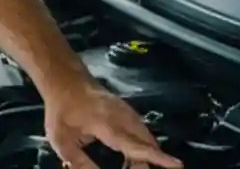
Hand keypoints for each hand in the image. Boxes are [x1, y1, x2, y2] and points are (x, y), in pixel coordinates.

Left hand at [43, 81, 182, 168]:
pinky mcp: (129, 114)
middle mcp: (124, 118)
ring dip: (145, 157)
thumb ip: (80, 162)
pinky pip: (143, 135)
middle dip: (148, 162)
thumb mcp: (62, 140)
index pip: (136, 144)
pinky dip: (142, 149)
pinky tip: (130, 163)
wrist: (66, 80)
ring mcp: (129, 114)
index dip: (156, 157)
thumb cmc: (62, 111)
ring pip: (148, 140)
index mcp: (107, 124)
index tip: (177, 165)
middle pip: (147, 144)